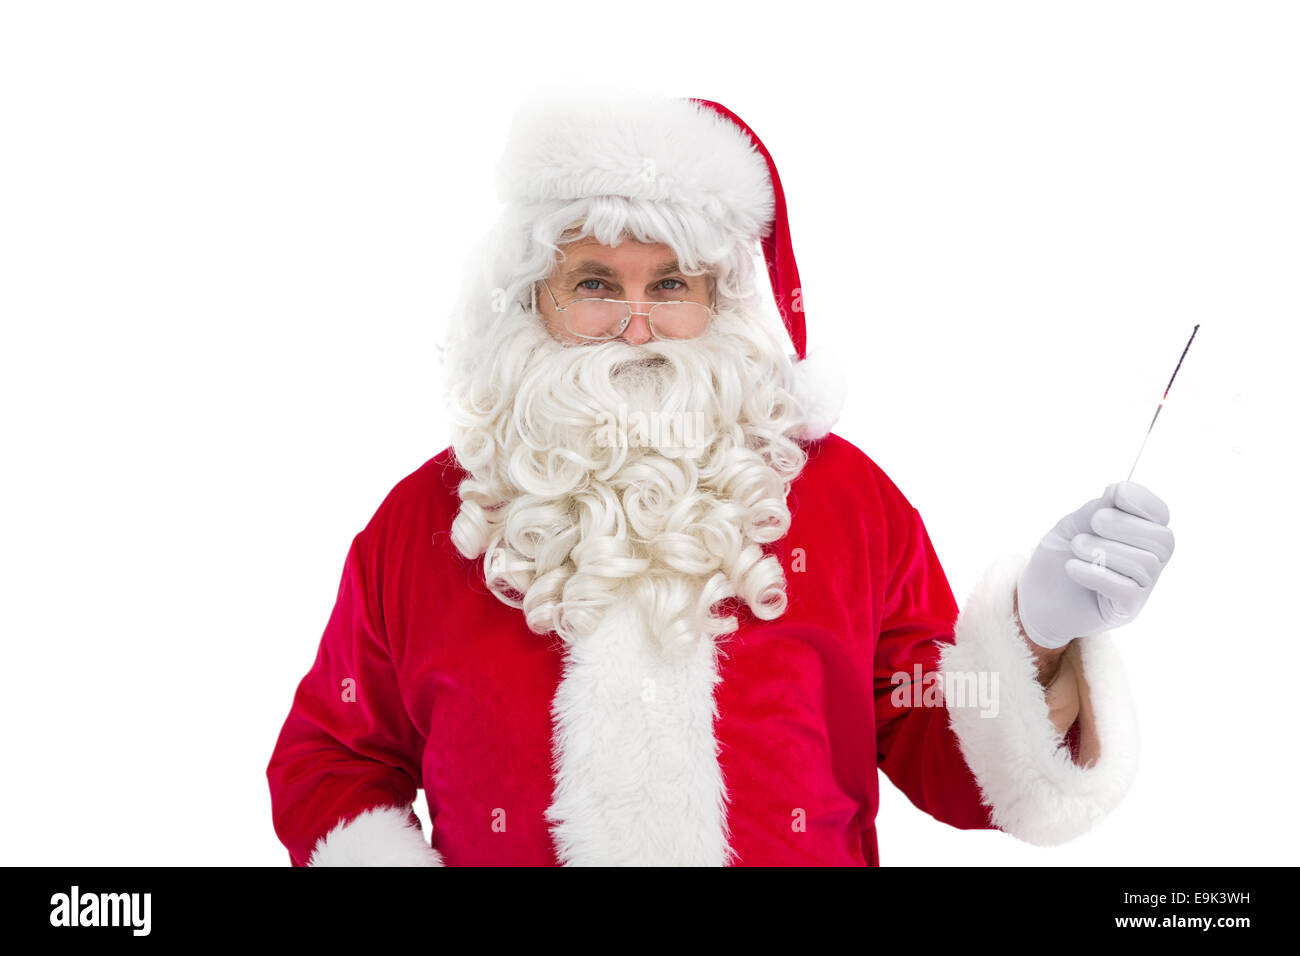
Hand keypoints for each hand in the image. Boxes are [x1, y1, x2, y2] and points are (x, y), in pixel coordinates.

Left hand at [1016, 481, 1174, 648]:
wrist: (1036, 598)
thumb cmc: (1059, 557)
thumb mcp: (1072, 526)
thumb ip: (1096, 509)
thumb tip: (1120, 490)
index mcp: (1139, 535)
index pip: (1160, 516)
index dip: (1145, 502)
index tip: (1117, 493)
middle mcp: (1148, 561)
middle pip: (1163, 540)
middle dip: (1127, 526)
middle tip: (1094, 521)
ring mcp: (1141, 588)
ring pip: (1145, 564)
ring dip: (1106, 550)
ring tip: (1076, 546)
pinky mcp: (1127, 609)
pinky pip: (1127, 590)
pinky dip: (1097, 574)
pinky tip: (1072, 568)